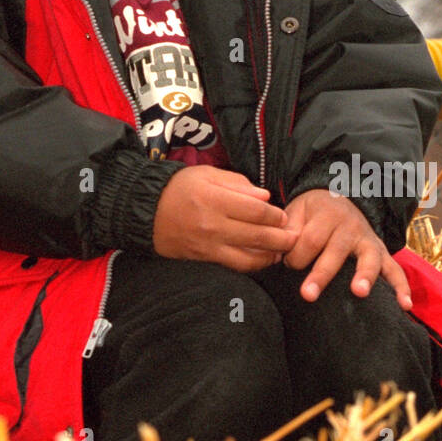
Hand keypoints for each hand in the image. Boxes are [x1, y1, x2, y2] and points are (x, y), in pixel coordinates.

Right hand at [153, 166, 298, 270]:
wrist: (147, 211)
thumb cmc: (179, 188)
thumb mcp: (207, 174)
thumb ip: (238, 184)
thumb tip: (264, 198)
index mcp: (215, 199)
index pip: (257, 212)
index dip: (276, 216)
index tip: (284, 216)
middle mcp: (213, 225)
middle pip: (258, 236)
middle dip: (282, 238)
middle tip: (294, 237)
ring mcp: (209, 245)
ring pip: (249, 257)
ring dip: (271, 255)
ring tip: (281, 250)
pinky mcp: (205, 258)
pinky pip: (235, 266)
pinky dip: (253, 264)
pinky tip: (262, 259)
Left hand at [281, 188, 412, 308]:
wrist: (338, 197)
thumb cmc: (312, 212)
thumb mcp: (297, 210)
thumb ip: (288, 229)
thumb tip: (280, 252)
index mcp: (327, 214)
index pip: (310, 239)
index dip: (296, 256)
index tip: (287, 264)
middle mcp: (351, 226)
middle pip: (336, 251)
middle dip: (321, 274)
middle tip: (307, 295)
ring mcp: (369, 239)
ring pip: (369, 258)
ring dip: (365, 275)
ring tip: (359, 292)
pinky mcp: (382, 252)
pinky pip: (395, 269)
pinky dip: (401, 287)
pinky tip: (405, 305)